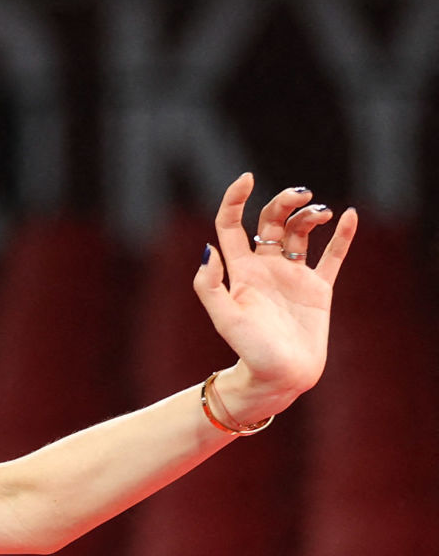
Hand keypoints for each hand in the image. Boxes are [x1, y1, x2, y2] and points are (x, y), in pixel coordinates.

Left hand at [196, 173, 357, 418]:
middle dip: (282, 203)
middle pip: (270, 222)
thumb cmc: (249, 351)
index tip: (247, 178)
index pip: (231, 225)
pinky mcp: (318, 289)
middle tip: (300, 196)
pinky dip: (342, 235)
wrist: (279, 377)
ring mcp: (292, 277)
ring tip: (320, 212)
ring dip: (309, 215)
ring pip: (299, 233)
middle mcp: (265, 269)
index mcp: (239, 271)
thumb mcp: (224, 318)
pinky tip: (348, 216)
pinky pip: (332, 256)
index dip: (235, 199)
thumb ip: (210, 285)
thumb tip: (208, 247)